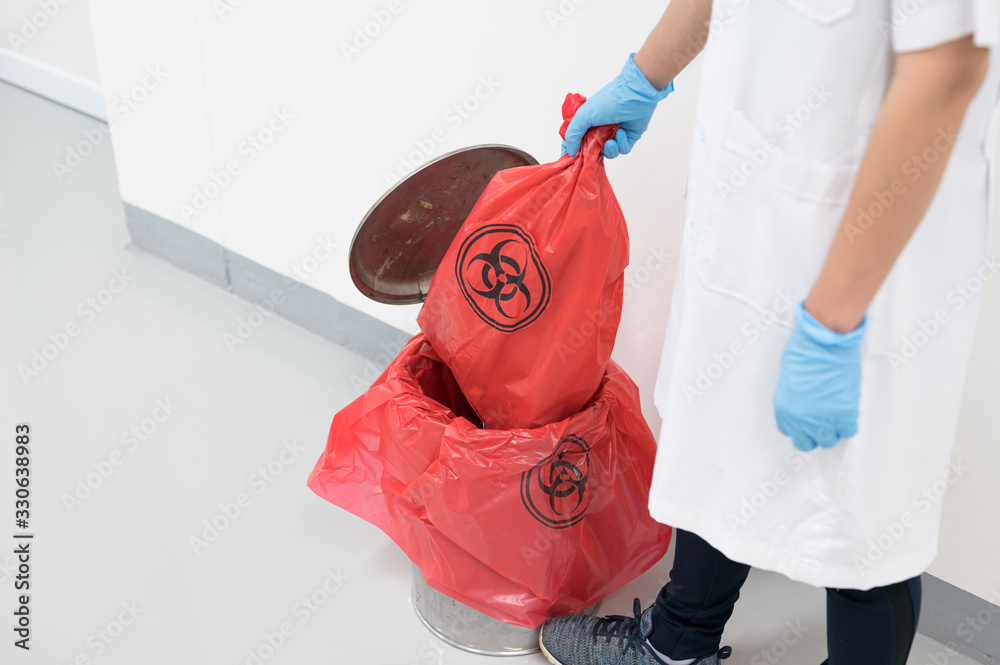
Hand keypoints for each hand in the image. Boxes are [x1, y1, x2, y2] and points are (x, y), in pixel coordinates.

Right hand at [560, 53, 673, 158]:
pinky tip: (622, 132)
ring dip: (609, 150)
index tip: (571, 158)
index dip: (574, 150)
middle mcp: (600, 128)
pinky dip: (621, 144)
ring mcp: (614, 133)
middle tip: (592, 155)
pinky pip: (623, 149)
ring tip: (611, 141)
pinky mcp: (629, 137)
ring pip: (608, 153)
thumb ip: (573, 134)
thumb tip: (571, 151)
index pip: (577, 139)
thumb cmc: (609, 100)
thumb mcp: (584, 115)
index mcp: (588, 122)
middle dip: (592, 154)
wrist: (637, 93)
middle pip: (592, 150)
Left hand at [773, 301, 866, 451]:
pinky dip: (849, 424)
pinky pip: (848, 431)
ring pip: (828, 440)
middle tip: (822, 423)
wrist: (824, 343)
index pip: (789, 431)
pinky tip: (847, 412)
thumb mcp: (789, 379)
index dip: (800, 427)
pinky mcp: (844, 414)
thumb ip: (795, 397)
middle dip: (814, 434)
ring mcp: (823, 420)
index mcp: (783, 409)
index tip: (806, 421)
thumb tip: (804, 403)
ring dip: (832, 431)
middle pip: (806, 442)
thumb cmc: (804, 351)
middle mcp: (800, 420)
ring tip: (836, 416)